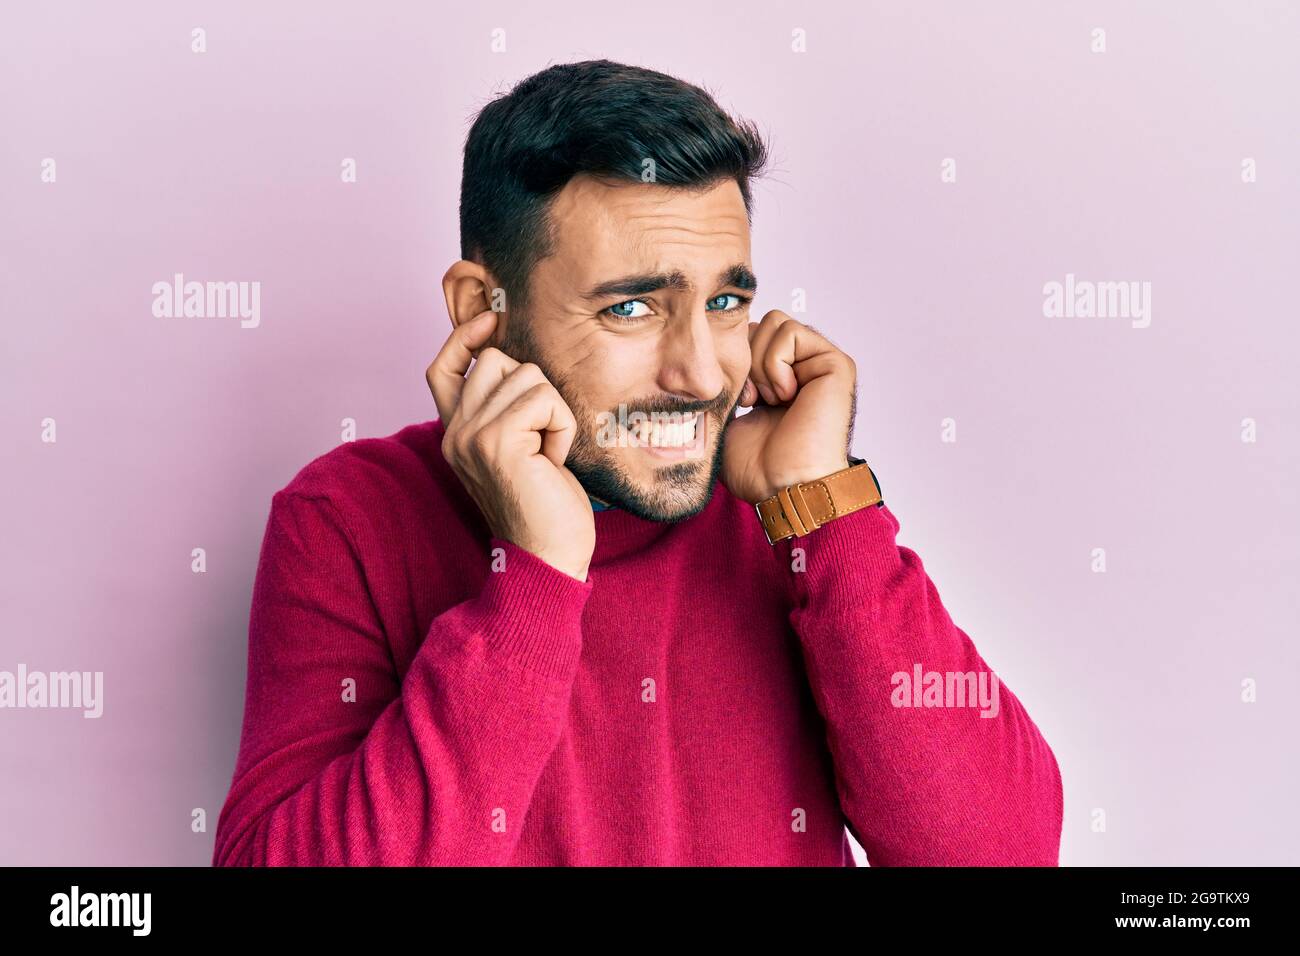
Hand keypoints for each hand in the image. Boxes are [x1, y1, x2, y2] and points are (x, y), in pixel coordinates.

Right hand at [426, 310, 595, 581]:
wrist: (548, 557)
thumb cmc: (545, 505)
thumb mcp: (519, 448)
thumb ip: (506, 410)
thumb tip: (517, 360)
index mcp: (455, 433)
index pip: (442, 369)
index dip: (463, 338)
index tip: (490, 320)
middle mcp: (455, 432)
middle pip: (495, 360)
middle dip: (534, 389)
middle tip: (541, 440)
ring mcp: (471, 435)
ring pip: (526, 374)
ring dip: (553, 412)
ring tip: (547, 453)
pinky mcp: (496, 441)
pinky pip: (545, 399)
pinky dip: (563, 426)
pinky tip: (554, 460)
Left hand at [722, 310, 855, 502]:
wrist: (783, 487)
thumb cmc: (759, 468)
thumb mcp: (728, 416)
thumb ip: (728, 381)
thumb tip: (710, 356)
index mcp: (782, 380)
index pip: (750, 338)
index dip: (736, 362)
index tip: (740, 400)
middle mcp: (804, 368)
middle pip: (761, 324)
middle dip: (747, 359)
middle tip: (753, 399)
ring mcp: (821, 364)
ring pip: (775, 323)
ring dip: (761, 364)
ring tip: (770, 399)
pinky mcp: (835, 363)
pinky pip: (791, 332)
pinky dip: (776, 364)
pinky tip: (784, 396)